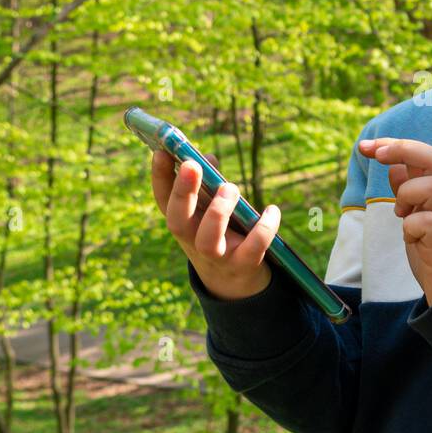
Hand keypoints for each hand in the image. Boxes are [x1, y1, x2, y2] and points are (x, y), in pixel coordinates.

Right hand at [151, 148, 279, 300]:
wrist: (234, 280)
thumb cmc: (221, 231)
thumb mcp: (208, 210)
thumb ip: (208, 184)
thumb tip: (209, 159)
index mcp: (183, 222)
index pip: (163, 201)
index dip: (160, 177)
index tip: (162, 152)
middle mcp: (193, 241)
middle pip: (178, 222)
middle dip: (183, 192)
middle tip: (191, 164)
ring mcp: (217, 256)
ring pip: (208, 240)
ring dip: (218, 212)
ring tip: (230, 187)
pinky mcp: (243, 265)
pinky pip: (254, 247)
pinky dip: (265, 227)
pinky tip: (272, 210)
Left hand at [358, 137, 431, 304]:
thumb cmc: (431, 246)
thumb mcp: (414, 212)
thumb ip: (406, 188)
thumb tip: (392, 165)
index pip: (424, 153)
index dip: (395, 143)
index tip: (366, 146)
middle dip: (405, 149)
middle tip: (378, 156)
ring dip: (408, 192)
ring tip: (400, 211)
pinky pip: (429, 223)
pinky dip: (411, 226)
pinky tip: (408, 236)